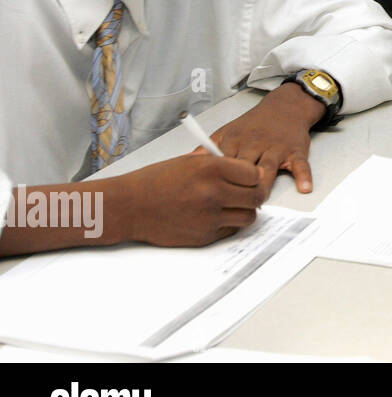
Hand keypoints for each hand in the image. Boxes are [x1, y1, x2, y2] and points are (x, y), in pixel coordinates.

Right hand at [119, 150, 265, 245]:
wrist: (129, 207)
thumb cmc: (156, 181)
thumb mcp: (190, 161)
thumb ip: (220, 164)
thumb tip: (250, 171)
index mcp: (210, 169)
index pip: (254, 174)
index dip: (254, 176)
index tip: (250, 178)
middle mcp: (213, 193)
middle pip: (257, 196)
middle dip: (255, 194)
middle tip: (249, 193)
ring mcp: (209, 217)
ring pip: (248, 216)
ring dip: (244, 211)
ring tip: (233, 205)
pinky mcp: (204, 236)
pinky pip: (230, 230)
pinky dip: (228, 224)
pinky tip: (215, 216)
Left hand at [210, 83, 320, 193]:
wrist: (285, 107)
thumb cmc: (254, 125)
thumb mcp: (227, 131)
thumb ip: (208, 148)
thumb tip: (186, 162)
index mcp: (235, 140)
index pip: (222, 163)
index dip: (216, 180)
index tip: (211, 194)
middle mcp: (255, 144)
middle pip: (243, 168)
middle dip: (239, 186)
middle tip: (234, 204)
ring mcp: (276, 148)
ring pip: (268, 168)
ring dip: (263, 184)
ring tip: (259, 200)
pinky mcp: (295, 152)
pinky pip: (300, 165)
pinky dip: (303, 176)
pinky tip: (304, 187)